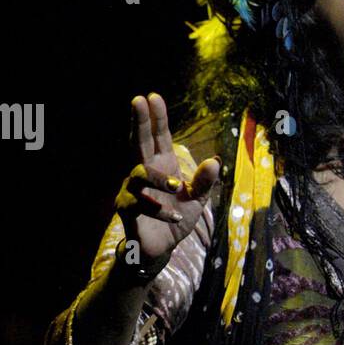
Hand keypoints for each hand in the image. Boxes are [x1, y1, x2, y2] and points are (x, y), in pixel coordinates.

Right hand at [114, 93, 219, 273]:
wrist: (163, 248)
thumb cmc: (178, 216)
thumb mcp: (198, 200)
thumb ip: (205, 182)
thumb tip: (215, 161)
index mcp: (162, 165)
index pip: (158, 137)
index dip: (156, 118)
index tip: (153, 97)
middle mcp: (144, 173)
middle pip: (138, 142)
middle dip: (140, 122)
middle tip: (137, 100)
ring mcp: (133, 190)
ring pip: (138, 173)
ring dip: (159, 178)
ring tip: (178, 187)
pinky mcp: (127, 211)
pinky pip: (138, 204)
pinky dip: (159, 211)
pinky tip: (175, 218)